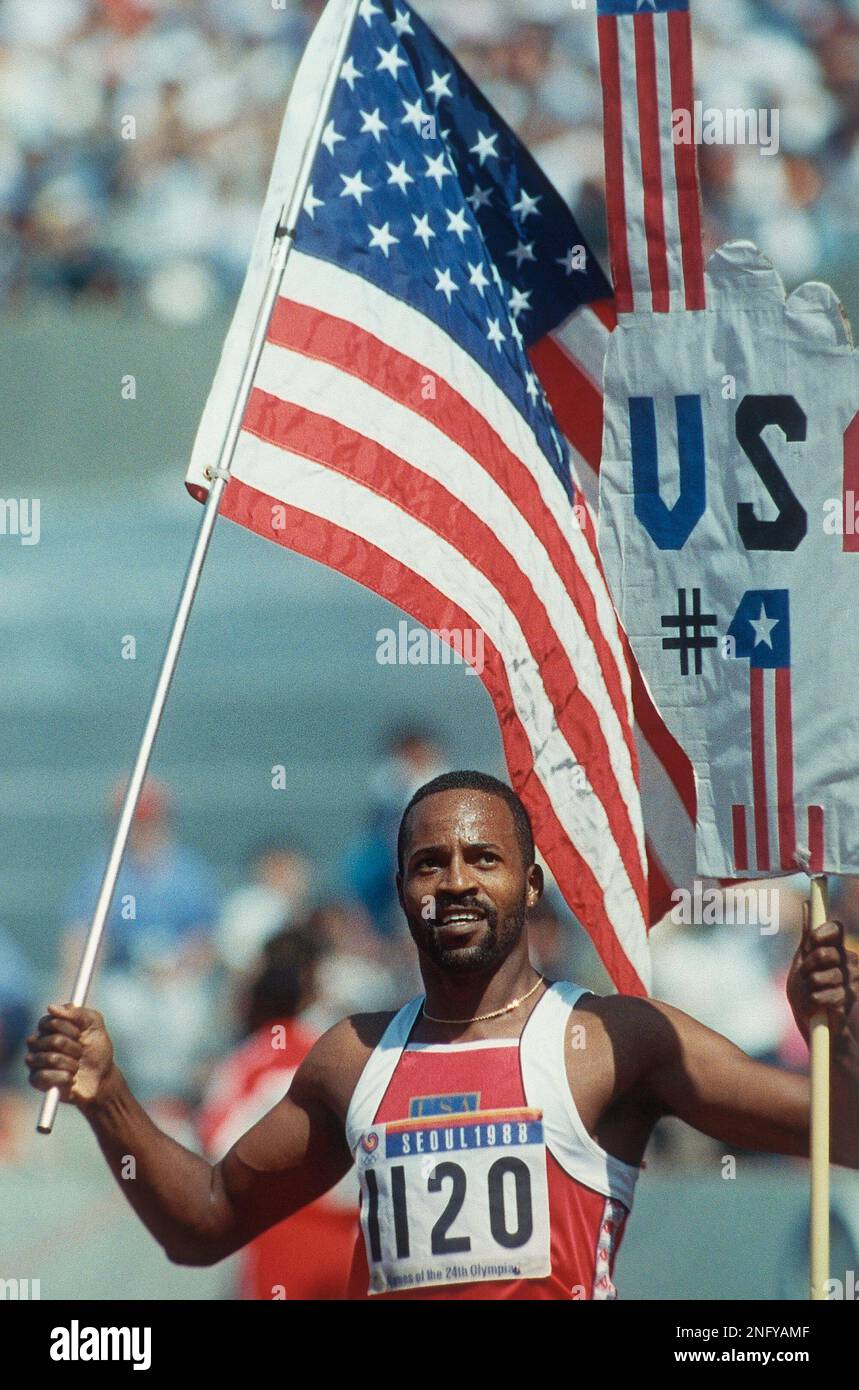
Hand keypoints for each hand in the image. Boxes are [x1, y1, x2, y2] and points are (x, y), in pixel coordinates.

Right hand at [25, 1004, 115, 1107]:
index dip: (70, 1028)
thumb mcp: (94, 1025)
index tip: (81, 1034)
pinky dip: (64, 1078)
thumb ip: (77, 1013)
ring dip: (71, 1063)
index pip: (50, 1021)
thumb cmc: (97, 1049)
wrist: (101, 1077)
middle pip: (53, 1040)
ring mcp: (35, 1061)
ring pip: (50, 1058)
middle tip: (81, 1052)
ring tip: (76, 1066)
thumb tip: (51, 1007)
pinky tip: (70, 1078)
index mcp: (49, 1027)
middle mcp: (38, 1042)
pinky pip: (44, 1077)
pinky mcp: (36, 1080)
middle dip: (74, 1048)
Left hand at [787, 915, 858, 1043]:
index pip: (836, 928)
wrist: (812, 1018)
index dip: (823, 931)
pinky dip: (815, 1000)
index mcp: (837, 948)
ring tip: (812, 991)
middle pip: (826, 953)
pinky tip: (817, 1003)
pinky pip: (825, 995)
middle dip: (809, 964)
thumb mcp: (803, 958)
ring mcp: (851, 980)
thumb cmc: (805, 986)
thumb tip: (807, 902)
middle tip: (805, 974)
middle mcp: (849, 961)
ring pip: (823, 976)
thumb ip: (807, 933)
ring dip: (810, 985)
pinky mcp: (849, 999)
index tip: (811, 940)